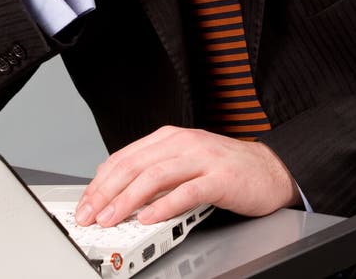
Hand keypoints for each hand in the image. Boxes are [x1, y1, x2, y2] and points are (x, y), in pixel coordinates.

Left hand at [75, 126, 301, 226]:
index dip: (100, 182)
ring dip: (128, 199)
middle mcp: (184, 143)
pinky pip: (187, 191)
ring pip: (156, 175)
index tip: (85, 204)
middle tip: (89, 215)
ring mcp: (202, 158)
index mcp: (170, 138)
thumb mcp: (184, 161)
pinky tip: (149, 218)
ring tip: (112, 219)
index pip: (125, 157)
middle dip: (107, 192)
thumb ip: (153, 169)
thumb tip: (114, 187)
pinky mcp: (220, 177)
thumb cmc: (226, 168)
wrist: (270, 169)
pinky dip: (165, 206)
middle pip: (135, 165)